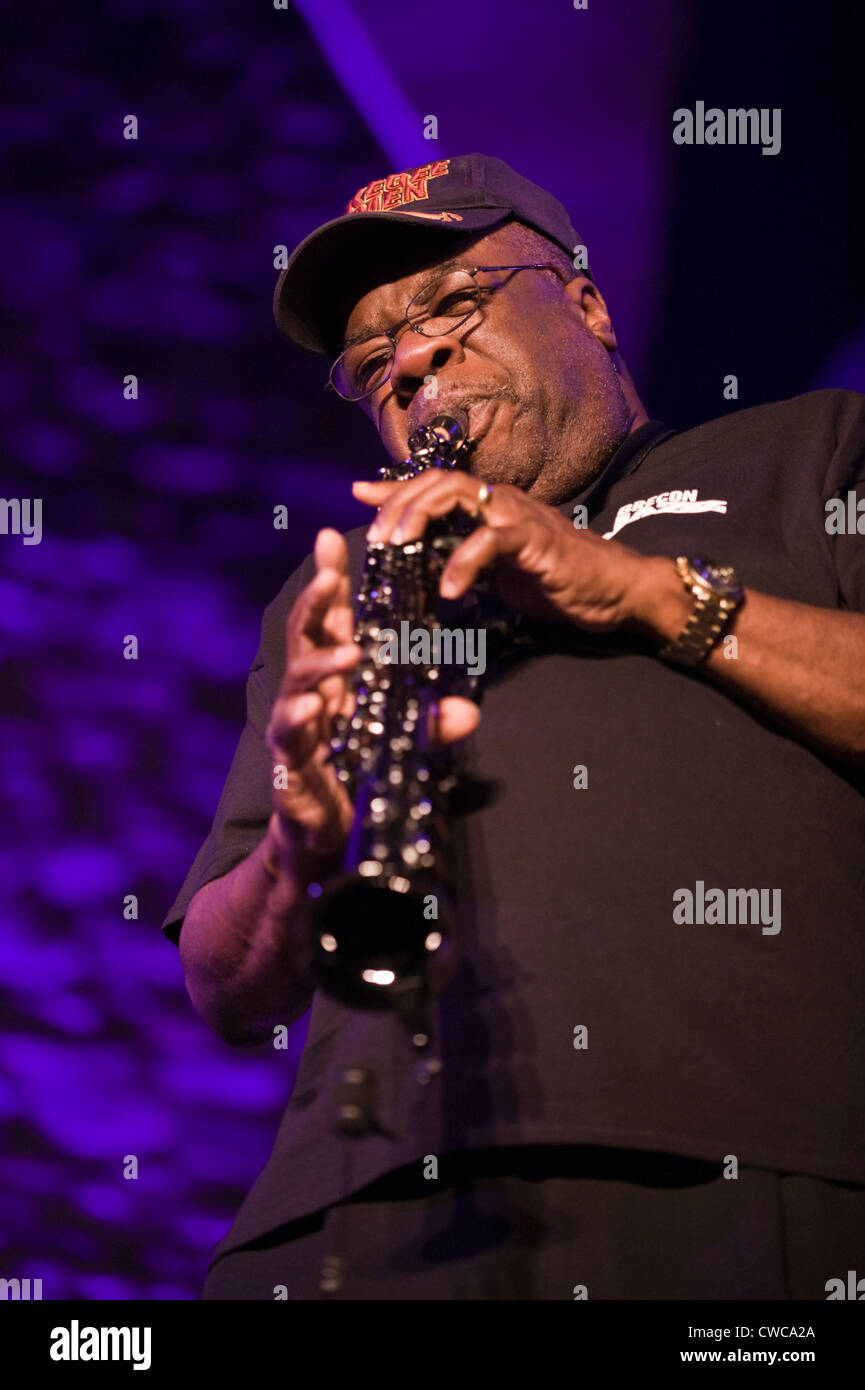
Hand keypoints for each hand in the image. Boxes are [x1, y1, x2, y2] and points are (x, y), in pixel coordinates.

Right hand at [266, 527, 479, 876]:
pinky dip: (301, 717)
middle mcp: (312, 693)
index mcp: (337, 679)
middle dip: (316, 602)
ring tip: (347, 652)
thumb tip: (470, 711)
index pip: (333, 620)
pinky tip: (316, 706)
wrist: (328, 835)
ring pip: (297, 681)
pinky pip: (290, 734)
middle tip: (330, 573)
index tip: (332, 535)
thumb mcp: (404, 743)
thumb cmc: (359, 774)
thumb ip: (433, 724)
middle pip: (308, 637)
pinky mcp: (288, 762)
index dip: (331, 579)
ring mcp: (296, 725)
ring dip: (320, 664)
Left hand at [352, 472, 655, 632]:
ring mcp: (517, 515)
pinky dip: (464, 563)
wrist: (614, 590)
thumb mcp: (497, 572)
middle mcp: (499, 501)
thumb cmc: (557, 580)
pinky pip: (491, 539)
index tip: (357, 492)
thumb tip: (422, 566)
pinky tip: (449, 591)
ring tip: (398, 550)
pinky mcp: (535, 539)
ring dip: (420, 518)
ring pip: (457, 494)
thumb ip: (462, 561)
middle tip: (376, 538)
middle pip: (437, 482)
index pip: (434, 486)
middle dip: (399, 504)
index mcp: (488, 508)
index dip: (395, 488)